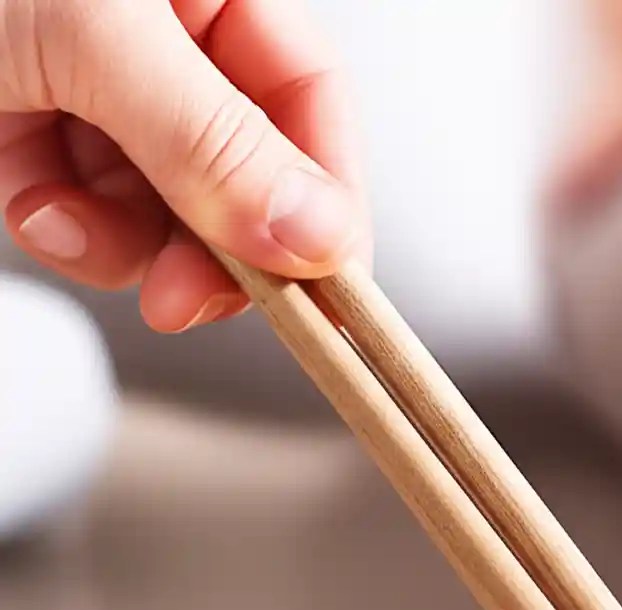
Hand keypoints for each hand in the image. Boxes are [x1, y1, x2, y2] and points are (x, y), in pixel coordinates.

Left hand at [0, 0, 368, 331]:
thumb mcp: (95, 36)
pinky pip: (88, 214)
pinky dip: (63, 231)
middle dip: (216, 246)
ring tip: (63, 219)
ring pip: (166, 212)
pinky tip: (32, 206)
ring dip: (123, 244)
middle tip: (188, 297)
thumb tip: (316, 231)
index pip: (312, 97)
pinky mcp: (36, 135)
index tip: (323, 280)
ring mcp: (100, 94)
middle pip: (247, 173)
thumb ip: (210, 135)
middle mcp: (167, 46)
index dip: (327, 195)